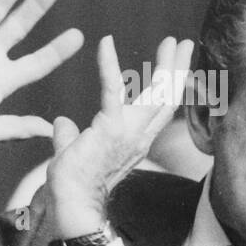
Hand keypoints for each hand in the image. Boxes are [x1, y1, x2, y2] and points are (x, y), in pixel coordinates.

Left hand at [46, 34, 194, 236]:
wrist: (71, 203)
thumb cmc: (72, 184)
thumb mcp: (74, 152)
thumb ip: (69, 136)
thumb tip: (61, 123)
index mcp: (135, 141)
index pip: (160, 109)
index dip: (170, 85)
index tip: (173, 63)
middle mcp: (139, 136)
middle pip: (169, 98)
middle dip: (178, 69)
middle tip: (183, 43)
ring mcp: (128, 132)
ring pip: (158, 93)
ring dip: (166, 66)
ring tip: (170, 42)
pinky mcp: (110, 127)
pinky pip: (113, 89)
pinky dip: (109, 64)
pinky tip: (106, 42)